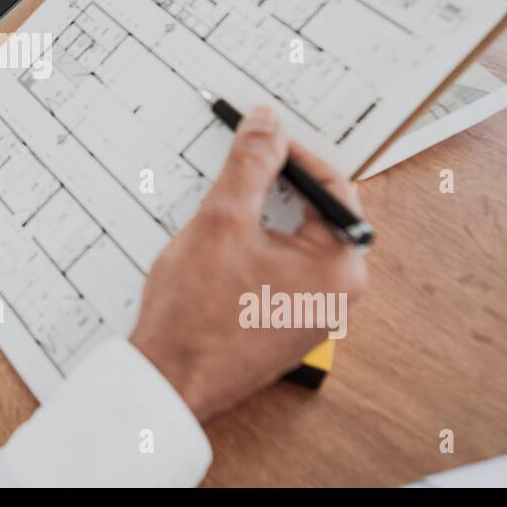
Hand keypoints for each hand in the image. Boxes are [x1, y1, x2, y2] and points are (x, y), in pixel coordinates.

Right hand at [130, 105, 367, 422]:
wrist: (168, 382)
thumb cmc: (196, 316)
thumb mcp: (222, 221)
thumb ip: (250, 165)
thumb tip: (268, 124)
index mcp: (339, 269)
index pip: (331, 188)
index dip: (292, 155)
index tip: (260, 139)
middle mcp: (336, 295)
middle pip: (313, 215)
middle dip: (272, 188)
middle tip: (237, 169)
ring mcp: (311, 315)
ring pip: (291, 243)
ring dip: (258, 220)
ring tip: (220, 213)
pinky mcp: (284, 326)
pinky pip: (278, 271)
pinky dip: (253, 251)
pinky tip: (217, 251)